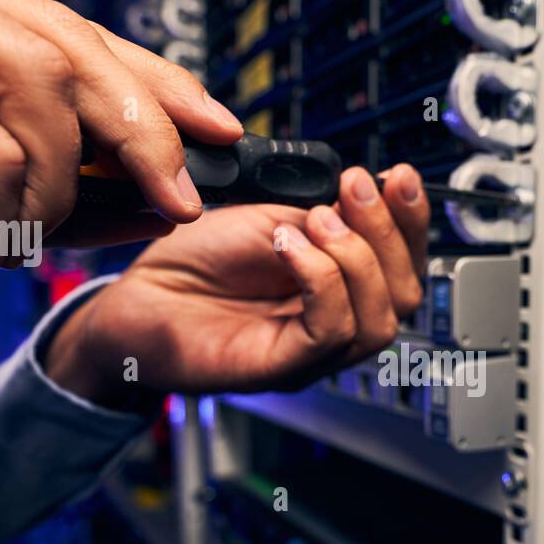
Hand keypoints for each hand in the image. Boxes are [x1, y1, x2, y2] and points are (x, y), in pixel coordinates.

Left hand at [44, 165, 429, 408]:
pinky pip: (329, 332)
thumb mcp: (267, 220)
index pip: (402, 265)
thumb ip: (319, 215)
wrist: (132, 301)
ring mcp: (309, 353)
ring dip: (356, 257)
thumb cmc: (191, 266)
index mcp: (338, 289)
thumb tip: (366, 194)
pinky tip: (290, 246)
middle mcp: (332, 326)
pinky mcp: (279, 367)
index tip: (399, 176)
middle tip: (357, 187)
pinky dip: (321, 280)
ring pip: (377, 321)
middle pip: (404, 296)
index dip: (411, 221)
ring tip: (316, 220)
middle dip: (390, 233)